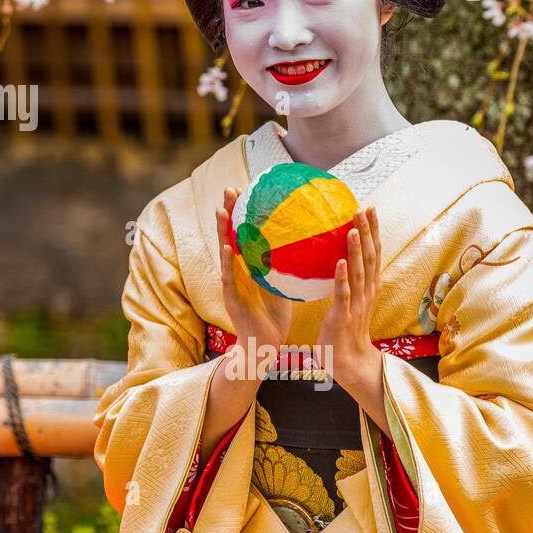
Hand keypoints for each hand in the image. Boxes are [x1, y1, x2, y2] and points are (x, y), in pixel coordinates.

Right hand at [215, 186, 292, 363]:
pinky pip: (228, 276)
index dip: (246, 212)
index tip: (249, 189)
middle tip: (230, 189)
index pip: (246, 232)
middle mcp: (237, 268)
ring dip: (222, 230)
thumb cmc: (275, 315)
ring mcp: (231, 281)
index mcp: (249, 264)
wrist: (264, 343)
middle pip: (231, 234)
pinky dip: (227, 261)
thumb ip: (289, 265)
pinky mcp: (230, 296)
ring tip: (221, 210)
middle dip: (230, 211)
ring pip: (224, 250)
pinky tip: (228, 247)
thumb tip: (311, 245)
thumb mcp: (284, 283)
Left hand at [317, 206, 382, 382]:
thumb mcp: (350, 301)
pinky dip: (342, 277)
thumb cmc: (345, 331)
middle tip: (362, 209)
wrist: (350, 363)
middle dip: (367, 232)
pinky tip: (340, 262)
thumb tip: (338, 258)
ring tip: (352, 228)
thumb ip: (348, 281)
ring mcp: (356, 305)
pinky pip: (343, 295)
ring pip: (358, 272)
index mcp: (368, 287)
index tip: (369, 209)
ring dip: (356, 250)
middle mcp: (366, 293)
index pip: (373, 254)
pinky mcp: (342, 317)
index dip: (373, 231)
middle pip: (370, 257)